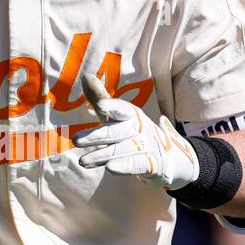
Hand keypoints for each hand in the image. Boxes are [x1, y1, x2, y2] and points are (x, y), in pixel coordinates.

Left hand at [74, 74, 199, 187]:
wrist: (168, 157)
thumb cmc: (133, 133)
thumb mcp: (117, 116)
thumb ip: (100, 99)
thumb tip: (85, 76)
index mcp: (132, 114)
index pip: (123, 109)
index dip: (113, 106)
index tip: (100, 105)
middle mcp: (141, 129)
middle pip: (119, 131)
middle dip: (98, 136)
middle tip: (76, 140)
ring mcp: (148, 147)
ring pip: (124, 150)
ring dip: (103, 155)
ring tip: (83, 161)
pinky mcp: (153, 164)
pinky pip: (138, 164)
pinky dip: (125, 166)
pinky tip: (109, 168)